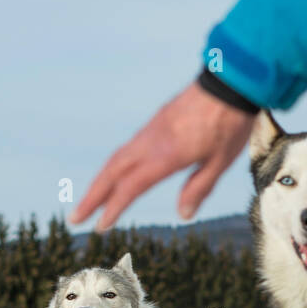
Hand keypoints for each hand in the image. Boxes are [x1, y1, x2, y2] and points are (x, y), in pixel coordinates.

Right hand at [70, 81, 254, 230]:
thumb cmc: (230, 122)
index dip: (113, 208)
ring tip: (88, 202)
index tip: (100, 227)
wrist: (231, 79)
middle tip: (75, 219)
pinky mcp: (154, 123)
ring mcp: (150, 131)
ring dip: (99, 182)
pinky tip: (113, 176)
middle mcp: (151, 143)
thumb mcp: (221, 161)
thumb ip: (199, 188)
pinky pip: (126, 148)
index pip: (131, 186)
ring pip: (116, 159)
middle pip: (112, 172)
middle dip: (92, 197)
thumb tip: (184, 215)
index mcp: (166, 155)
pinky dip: (112, 166)